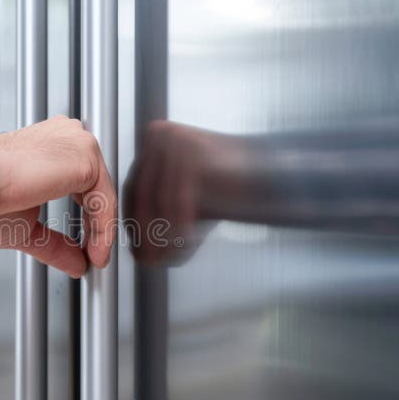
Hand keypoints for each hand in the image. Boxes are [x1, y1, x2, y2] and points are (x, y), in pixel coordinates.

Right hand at [0, 115, 116, 277]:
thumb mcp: (27, 227)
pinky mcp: (86, 157)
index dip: (88, 215)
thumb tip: (76, 262)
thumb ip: (56, 243)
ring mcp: (77, 142)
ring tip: (94, 256)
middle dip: (98, 224)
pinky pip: (105, 199)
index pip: (82, 178)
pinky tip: (94, 250)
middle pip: (96, 185)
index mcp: (49, 142)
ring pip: (103, 192)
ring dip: (102, 229)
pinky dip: (103, 229)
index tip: (86, 245)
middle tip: (94, 255)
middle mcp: (66, 135)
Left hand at [123, 121, 215, 264]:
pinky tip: (187, 242)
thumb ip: (157, 224)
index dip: (136, 226)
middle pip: (140, 194)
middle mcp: (157, 137)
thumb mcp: (182, 208)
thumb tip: (137, 254)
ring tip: (174, 255)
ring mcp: (173, 140)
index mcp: (150, 146)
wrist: (266, 174)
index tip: (142, 253)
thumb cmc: (224, 190)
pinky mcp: (191, 149)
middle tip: (155, 261)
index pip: (132, 192)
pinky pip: (177, 196)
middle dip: (147, 233)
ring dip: (164, 233)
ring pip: (156, 197)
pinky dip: (180, 225)